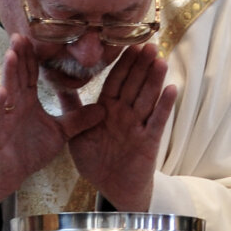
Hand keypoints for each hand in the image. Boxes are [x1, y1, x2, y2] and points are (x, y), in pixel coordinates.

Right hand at [0, 35, 103, 212]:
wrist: (8, 175)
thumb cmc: (28, 151)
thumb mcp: (60, 134)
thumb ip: (79, 120)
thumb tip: (104, 109)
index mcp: (28, 100)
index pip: (32, 73)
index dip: (36, 55)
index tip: (42, 35)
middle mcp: (15, 104)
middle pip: (18, 75)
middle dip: (20, 55)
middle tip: (23, 33)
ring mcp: (3, 116)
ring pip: (6, 89)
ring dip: (9, 73)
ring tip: (12, 54)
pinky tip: (1, 91)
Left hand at [60, 43, 176, 210]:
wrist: (111, 188)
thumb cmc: (96, 161)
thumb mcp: (78, 133)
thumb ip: (73, 109)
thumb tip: (59, 85)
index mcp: (108, 109)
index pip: (116, 81)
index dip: (122, 63)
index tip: (128, 44)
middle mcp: (125, 114)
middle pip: (134, 84)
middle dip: (141, 65)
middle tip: (148, 43)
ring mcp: (138, 126)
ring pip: (147, 98)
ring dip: (154, 79)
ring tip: (160, 59)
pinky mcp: (149, 141)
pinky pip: (157, 121)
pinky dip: (164, 106)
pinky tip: (171, 89)